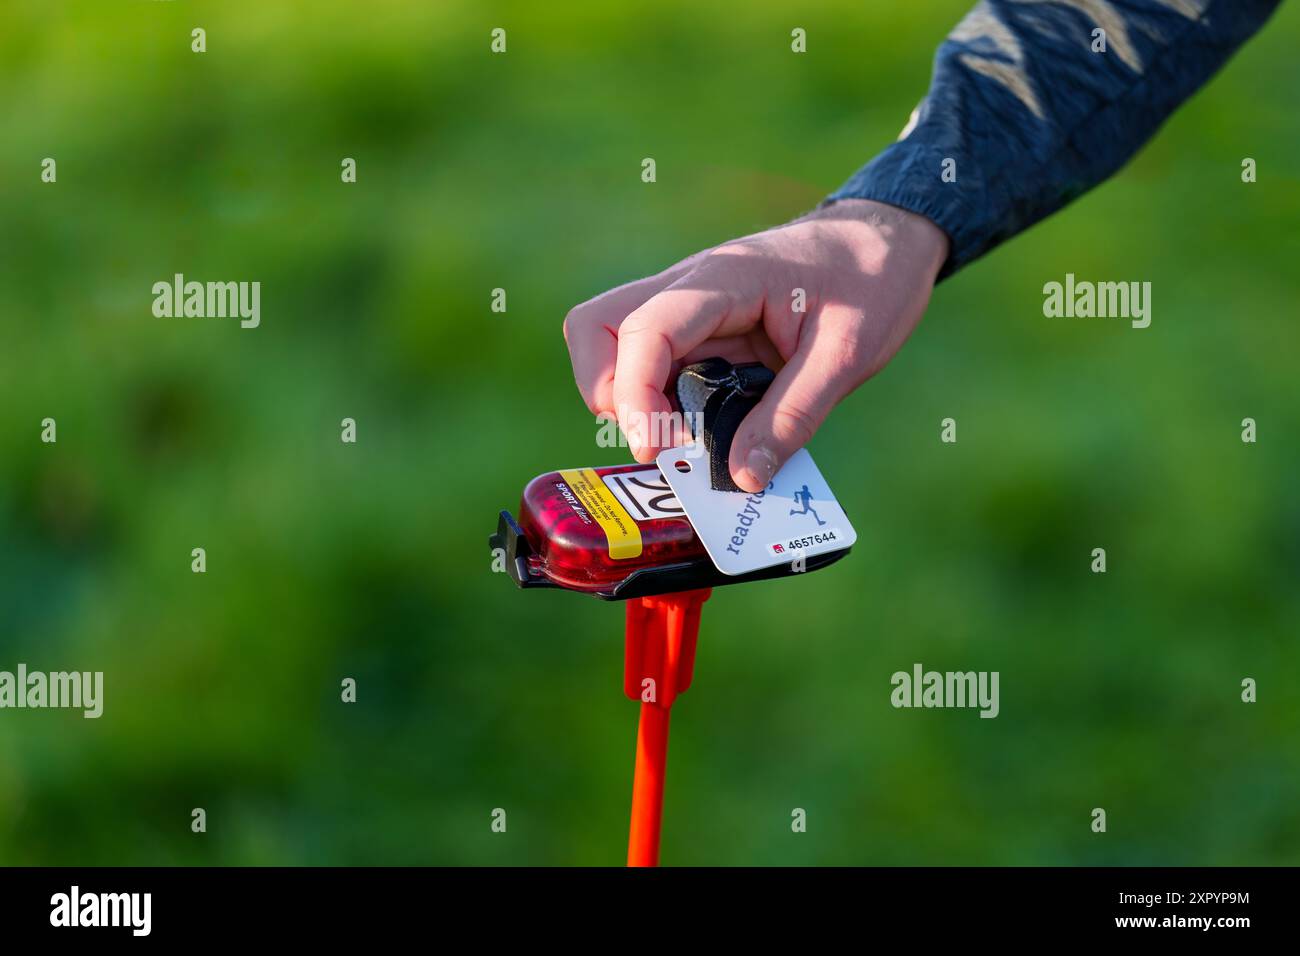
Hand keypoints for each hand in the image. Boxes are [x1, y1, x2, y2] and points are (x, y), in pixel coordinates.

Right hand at [563, 198, 949, 491]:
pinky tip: (703, 429)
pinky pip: (654, 363)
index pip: (644, 329)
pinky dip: (661, 403)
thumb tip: (741, 478)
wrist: (886, 240)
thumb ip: (791, 417)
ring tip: (686, 440)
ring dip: (634, 401)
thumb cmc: (872, 282)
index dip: (634, 395)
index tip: (657, 449)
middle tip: (660, 439)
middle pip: (596, 326)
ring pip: (615, 346)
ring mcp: (687, 305)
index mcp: (725, 279)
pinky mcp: (697, 327)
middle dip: (609, 392)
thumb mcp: (846, 356)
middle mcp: (690, 285)